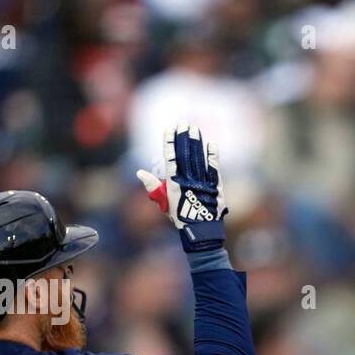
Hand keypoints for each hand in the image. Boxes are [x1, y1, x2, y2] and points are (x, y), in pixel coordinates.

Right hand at [137, 123, 227, 252]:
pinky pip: (214, 168)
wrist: (200, 231)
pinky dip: (213, 156)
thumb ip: (154, 186)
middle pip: (185, 154)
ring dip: (197, 142)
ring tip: (195, 128)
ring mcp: (202, 182)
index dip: (170, 142)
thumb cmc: (181, 217)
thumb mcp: (164, 202)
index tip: (169, 128)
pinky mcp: (215, 187)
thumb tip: (140, 172)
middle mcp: (187, 180)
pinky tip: (211, 144)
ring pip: (199, 158)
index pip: (170, 158)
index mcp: (173, 183)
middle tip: (184, 122)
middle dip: (183, 137)